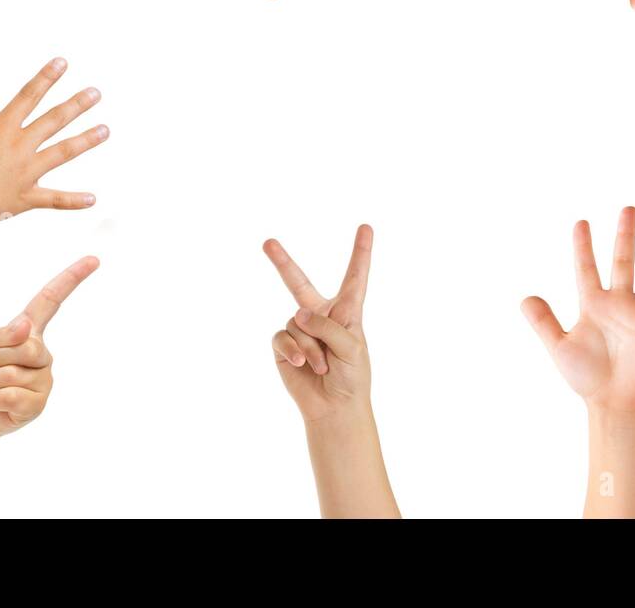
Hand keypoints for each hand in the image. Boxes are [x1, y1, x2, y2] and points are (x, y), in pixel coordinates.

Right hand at [0, 57, 107, 222]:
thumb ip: (1, 135)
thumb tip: (14, 133)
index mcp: (1, 129)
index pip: (27, 96)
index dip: (46, 78)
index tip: (62, 62)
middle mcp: (17, 147)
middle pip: (53, 120)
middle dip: (76, 104)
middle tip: (96, 93)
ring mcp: (23, 172)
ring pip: (62, 152)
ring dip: (86, 140)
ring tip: (105, 130)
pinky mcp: (24, 198)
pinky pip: (54, 200)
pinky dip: (74, 200)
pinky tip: (93, 199)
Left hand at [0, 256, 97, 444]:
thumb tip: (27, 329)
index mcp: (28, 331)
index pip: (51, 300)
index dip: (72, 278)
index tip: (94, 260)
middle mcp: (41, 353)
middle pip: (26, 346)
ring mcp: (43, 379)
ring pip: (15, 373)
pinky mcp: (38, 404)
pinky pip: (14, 395)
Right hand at [265, 224, 372, 421]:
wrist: (334, 408)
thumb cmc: (352, 376)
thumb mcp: (352, 347)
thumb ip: (327, 326)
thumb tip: (297, 313)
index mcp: (347, 311)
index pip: (355, 277)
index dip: (361, 252)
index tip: (366, 227)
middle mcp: (320, 315)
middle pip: (298, 283)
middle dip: (282, 262)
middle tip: (268, 242)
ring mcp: (299, 329)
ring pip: (298, 323)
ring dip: (312, 347)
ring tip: (324, 365)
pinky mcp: (283, 345)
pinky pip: (283, 337)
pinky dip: (295, 350)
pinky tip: (301, 364)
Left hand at [522, 207, 634, 411]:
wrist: (612, 402)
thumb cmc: (586, 377)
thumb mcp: (560, 346)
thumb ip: (543, 322)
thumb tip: (524, 298)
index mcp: (593, 303)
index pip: (586, 268)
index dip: (583, 247)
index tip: (580, 223)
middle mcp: (619, 303)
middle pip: (622, 262)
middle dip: (625, 236)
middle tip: (629, 209)